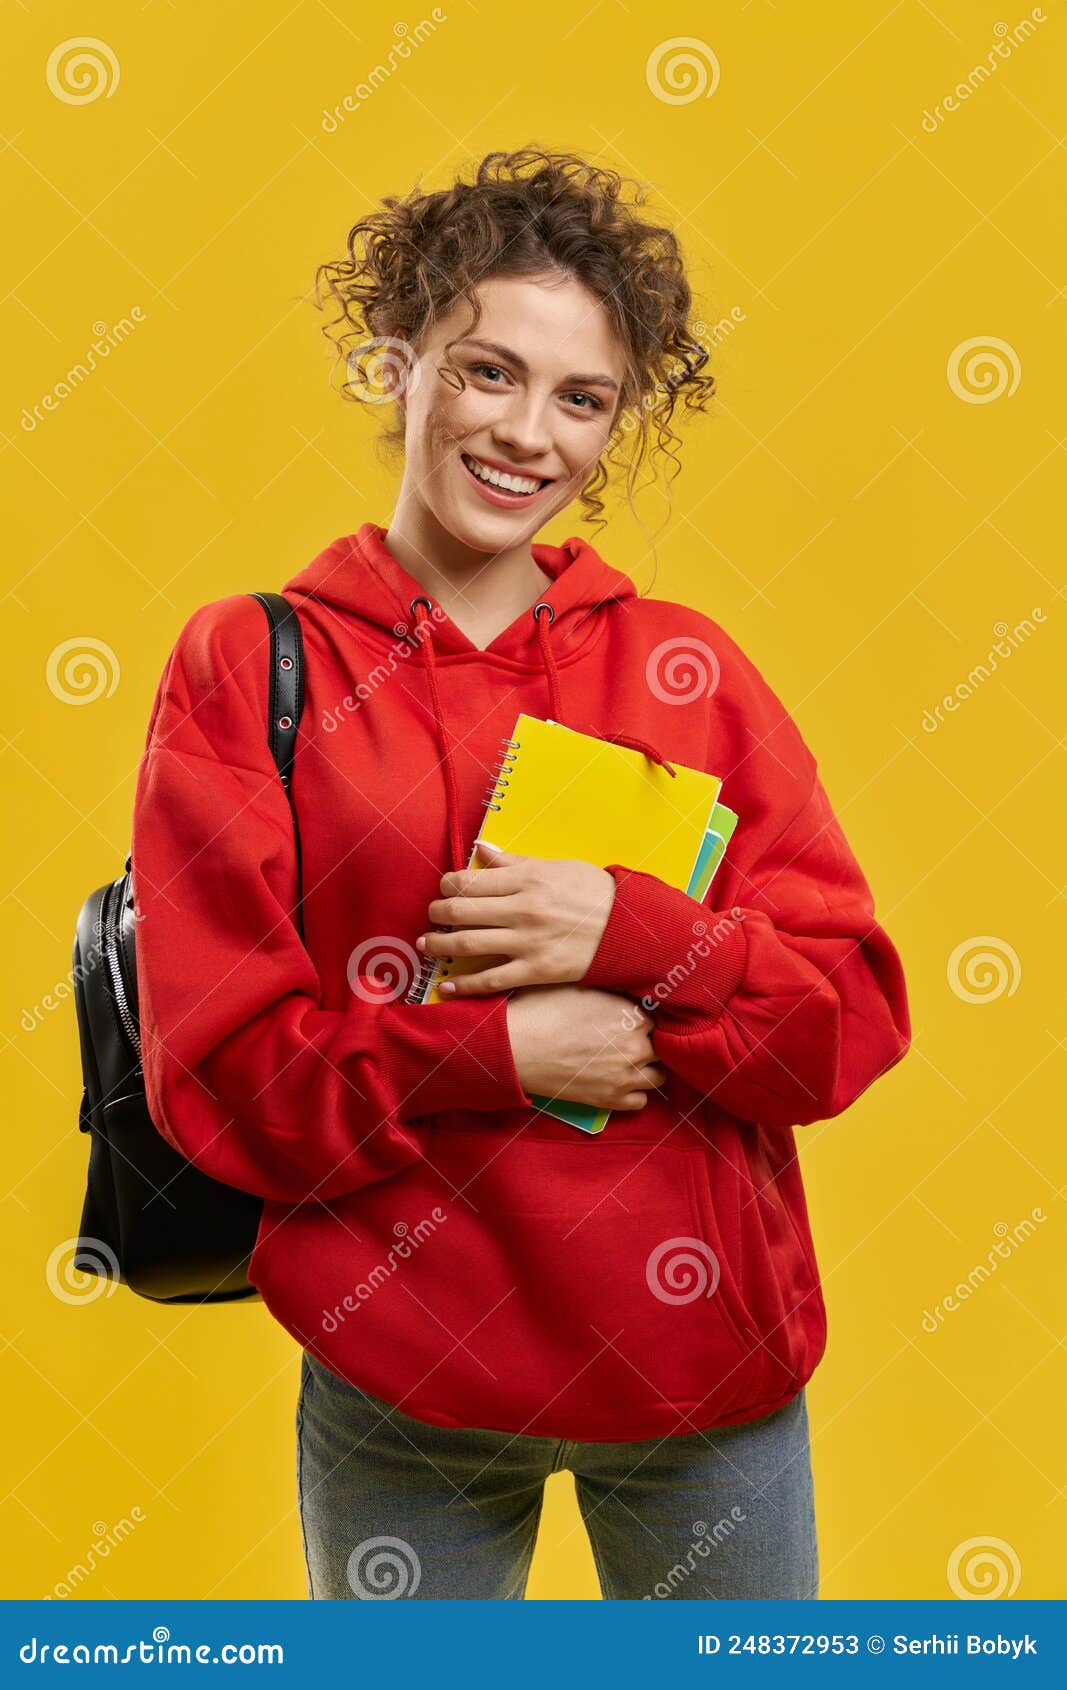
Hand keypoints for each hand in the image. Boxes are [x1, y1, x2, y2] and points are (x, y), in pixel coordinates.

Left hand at [417, 838, 615, 995]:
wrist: (631, 929)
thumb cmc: (596, 893)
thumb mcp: (557, 867)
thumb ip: (514, 861)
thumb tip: (481, 848)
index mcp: (527, 879)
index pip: (470, 879)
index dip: (448, 884)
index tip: (445, 887)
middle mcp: (522, 909)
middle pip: (461, 910)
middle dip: (437, 912)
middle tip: (433, 914)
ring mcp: (527, 942)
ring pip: (467, 944)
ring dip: (440, 944)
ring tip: (428, 944)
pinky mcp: (536, 971)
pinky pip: (490, 980)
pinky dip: (464, 985)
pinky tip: (447, 986)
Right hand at [505, 984, 666, 1112]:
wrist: (517, 1047)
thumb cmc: (543, 1011)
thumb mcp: (580, 987)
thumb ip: (611, 993)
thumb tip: (623, 993)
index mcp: (632, 1015)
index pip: (656, 1018)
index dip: (642, 1019)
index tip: (631, 1021)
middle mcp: (637, 1046)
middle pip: (659, 1046)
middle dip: (647, 1043)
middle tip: (628, 1041)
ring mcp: (626, 1076)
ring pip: (658, 1076)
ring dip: (648, 1068)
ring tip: (629, 1062)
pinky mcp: (610, 1099)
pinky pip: (640, 1101)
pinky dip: (635, 1093)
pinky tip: (621, 1082)